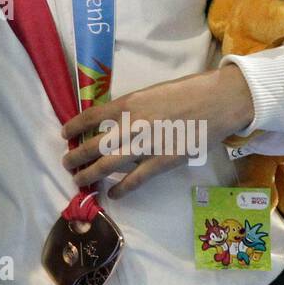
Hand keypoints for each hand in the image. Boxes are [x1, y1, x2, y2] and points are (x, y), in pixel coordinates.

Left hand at [62, 67, 255, 197]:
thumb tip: (114, 120)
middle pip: (95, 145)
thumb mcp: (152, 92)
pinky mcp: (164, 161)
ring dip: (90, 174)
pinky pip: (136, 179)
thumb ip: (132, 107)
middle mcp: (132, 125)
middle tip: (66, 163)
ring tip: (78, 180)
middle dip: (76, 156)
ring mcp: (147, 145)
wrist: (219, 100)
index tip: (65, 134)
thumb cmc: (188, 91)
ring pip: (109, 165)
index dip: (74, 127)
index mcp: (128, 104)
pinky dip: (121, 188)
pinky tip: (112, 193)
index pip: (91, 116)